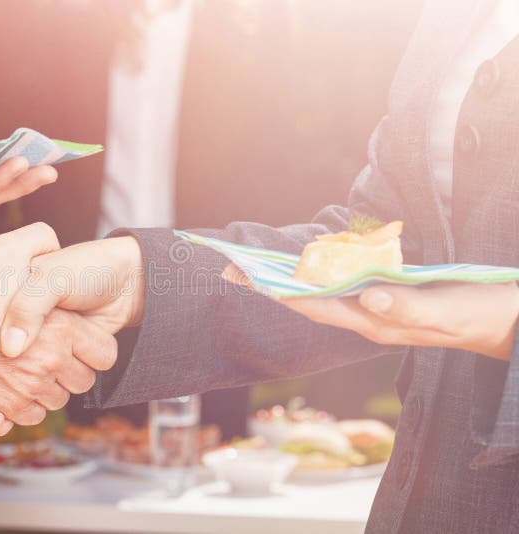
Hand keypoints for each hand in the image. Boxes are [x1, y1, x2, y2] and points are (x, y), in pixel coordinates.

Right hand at [0, 223, 117, 430]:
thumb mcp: (5, 249)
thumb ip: (39, 241)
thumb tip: (54, 246)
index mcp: (61, 329)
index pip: (105, 353)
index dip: (93, 343)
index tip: (76, 333)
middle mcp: (48, 364)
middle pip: (83, 380)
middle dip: (72, 367)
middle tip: (50, 348)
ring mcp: (26, 389)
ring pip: (56, 399)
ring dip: (48, 386)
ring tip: (29, 364)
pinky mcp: (3, 408)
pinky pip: (31, 415)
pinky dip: (25, 404)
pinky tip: (13, 382)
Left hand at [225, 262, 518, 360]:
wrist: (506, 323)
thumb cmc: (480, 315)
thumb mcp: (446, 311)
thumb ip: (407, 308)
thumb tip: (365, 298)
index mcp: (376, 323)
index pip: (315, 305)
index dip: (278, 291)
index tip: (245, 277)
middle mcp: (369, 319)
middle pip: (308, 301)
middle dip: (270, 285)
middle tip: (231, 268)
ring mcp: (378, 310)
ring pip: (323, 294)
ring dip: (289, 280)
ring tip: (256, 267)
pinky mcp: (389, 298)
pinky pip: (343, 286)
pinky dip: (319, 273)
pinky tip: (307, 266)